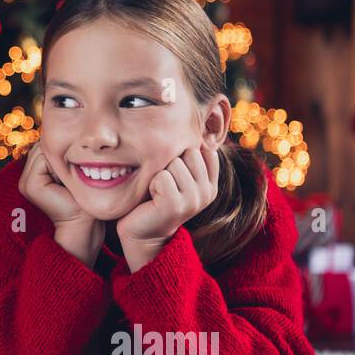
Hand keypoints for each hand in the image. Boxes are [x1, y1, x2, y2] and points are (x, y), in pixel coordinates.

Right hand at [18, 141, 102, 265]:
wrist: (82, 225)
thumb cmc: (82, 201)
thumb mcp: (70, 175)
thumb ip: (61, 158)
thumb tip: (64, 136)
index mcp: (33, 176)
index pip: (42, 147)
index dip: (60, 150)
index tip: (75, 163)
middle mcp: (25, 179)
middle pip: (40, 146)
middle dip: (59, 152)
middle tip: (74, 169)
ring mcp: (25, 183)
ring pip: (41, 150)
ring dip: (59, 158)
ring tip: (70, 175)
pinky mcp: (30, 185)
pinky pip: (43, 159)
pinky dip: (58, 163)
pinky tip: (67, 176)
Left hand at [116, 142, 219, 270]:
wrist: (143, 231)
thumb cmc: (157, 197)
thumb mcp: (178, 176)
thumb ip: (190, 158)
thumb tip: (198, 124)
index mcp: (211, 184)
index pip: (204, 149)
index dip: (183, 155)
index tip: (175, 174)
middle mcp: (207, 192)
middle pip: (189, 152)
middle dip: (170, 163)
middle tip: (164, 184)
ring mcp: (194, 199)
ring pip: (175, 163)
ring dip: (159, 174)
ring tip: (158, 191)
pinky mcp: (176, 205)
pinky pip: (162, 176)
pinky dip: (152, 183)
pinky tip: (152, 198)